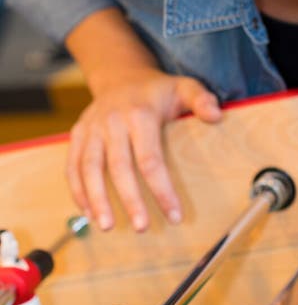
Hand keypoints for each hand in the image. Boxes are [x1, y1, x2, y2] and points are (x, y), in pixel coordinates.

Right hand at [66, 69, 221, 231]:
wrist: (120, 76)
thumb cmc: (157, 91)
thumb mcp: (183, 87)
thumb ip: (201, 99)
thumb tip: (217, 116)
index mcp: (140, 114)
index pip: (150, 159)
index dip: (162, 189)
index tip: (175, 215)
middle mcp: (112, 121)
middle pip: (118, 167)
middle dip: (129, 199)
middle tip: (142, 227)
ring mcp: (91, 128)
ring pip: (88, 168)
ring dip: (96, 199)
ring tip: (107, 226)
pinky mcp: (78, 135)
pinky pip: (72, 165)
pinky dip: (78, 190)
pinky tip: (88, 213)